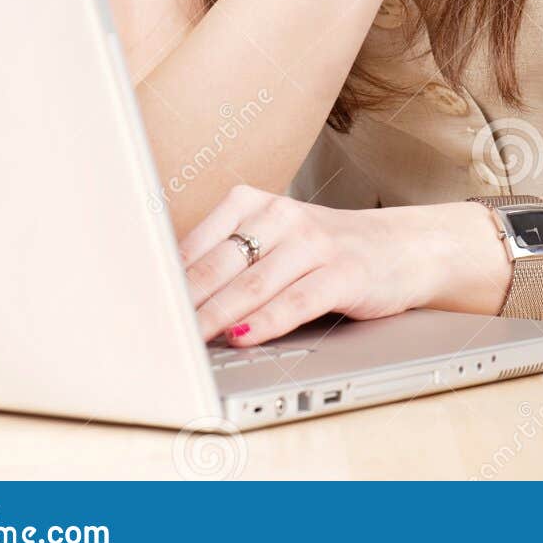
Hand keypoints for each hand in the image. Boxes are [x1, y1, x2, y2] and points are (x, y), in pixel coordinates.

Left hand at [178, 183, 511, 344]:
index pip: (197, 244)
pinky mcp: (343, 271)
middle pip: (220, 263)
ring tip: (188, 340)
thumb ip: (228, 263)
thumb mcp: (273, 244)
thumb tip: (168, 299)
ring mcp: (314, 242)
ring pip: (253, 283)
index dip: (166, 280)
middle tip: (154, 330)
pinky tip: (243, 337)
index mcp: (253, 202)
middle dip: (184, 301)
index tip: (140, 306)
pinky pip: (296, 300)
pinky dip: (265, 321)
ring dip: (216, 316)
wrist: (402, 248)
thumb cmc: (325, 252)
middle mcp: (281, 215)